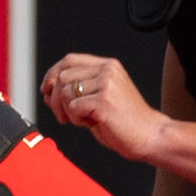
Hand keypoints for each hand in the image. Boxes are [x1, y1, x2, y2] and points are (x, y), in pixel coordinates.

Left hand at [42, 52, 167, 162]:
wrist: (150, 136)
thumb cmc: (125, 121)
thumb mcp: (102, 95)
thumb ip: (81, 86)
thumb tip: (48, 88)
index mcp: (108, 66)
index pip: (69, 60)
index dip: (52, 74)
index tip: (45, 90)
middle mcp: (107, 71)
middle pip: (62, 76)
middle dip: (54, 99)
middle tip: (62, 115)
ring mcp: (107, 84)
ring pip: (65, 92)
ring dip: (67, 111)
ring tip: (83, 120)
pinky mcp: (104, 100)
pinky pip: (73, 107)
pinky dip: (76, 119)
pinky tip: (91, 123)